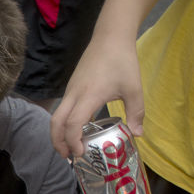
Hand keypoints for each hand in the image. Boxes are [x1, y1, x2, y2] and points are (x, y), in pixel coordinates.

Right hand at [50, 33, 143, 158]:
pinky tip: (75, 129)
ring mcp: (70, 90)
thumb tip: (138, 135)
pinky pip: (62, 109)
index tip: (80, 153)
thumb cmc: (122, 61)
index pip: (72, 123)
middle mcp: (74, 94)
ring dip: (58, 134)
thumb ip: (136, 113)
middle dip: (58, 142)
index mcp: (89, 96)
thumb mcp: (134, 88)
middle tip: (67, 156)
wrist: (110, 37)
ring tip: (69, 147)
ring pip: (56, 116)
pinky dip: (63, 123)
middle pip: (56, 123)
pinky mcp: (71, 87)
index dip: (73, 141)